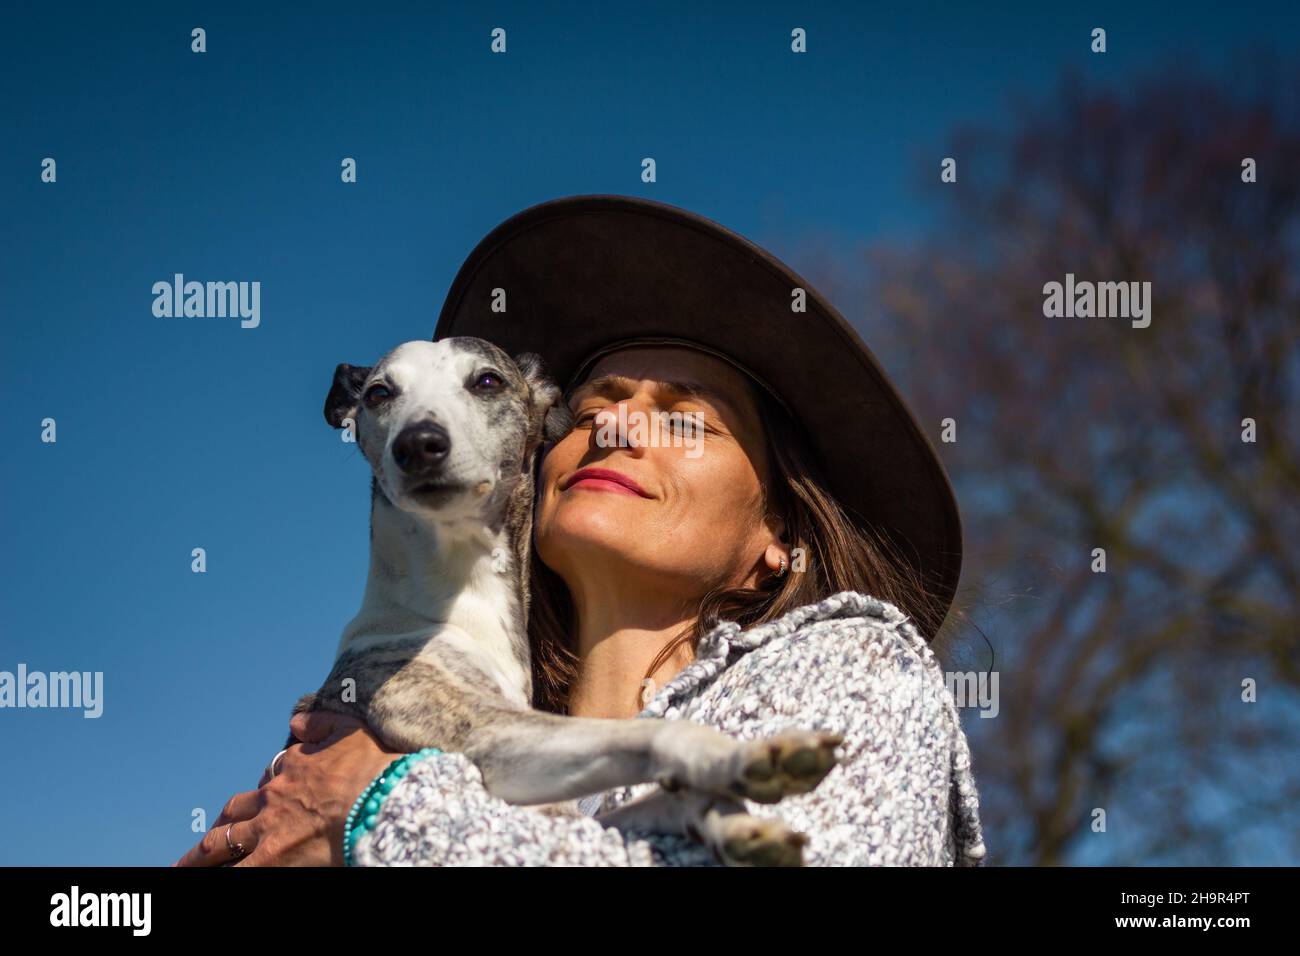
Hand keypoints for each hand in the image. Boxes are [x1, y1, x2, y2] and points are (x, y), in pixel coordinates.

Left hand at [173, 712, 401, 866]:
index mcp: (292, 767)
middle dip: (218, 824)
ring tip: (180, 867)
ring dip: (198, 857)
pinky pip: (238, 870)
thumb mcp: (349, 731)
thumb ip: (319, 724)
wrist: (379, 801)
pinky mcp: (271, 858)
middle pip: (234, 811)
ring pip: (221, 843)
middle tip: (204, 841)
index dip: (267, 786)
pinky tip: (207, 877)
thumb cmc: (371, 768)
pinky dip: (222, 872)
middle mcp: (272, 798)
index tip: (268, 794)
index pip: (270, 777)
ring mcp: (268, 830)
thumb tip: (296, 723)